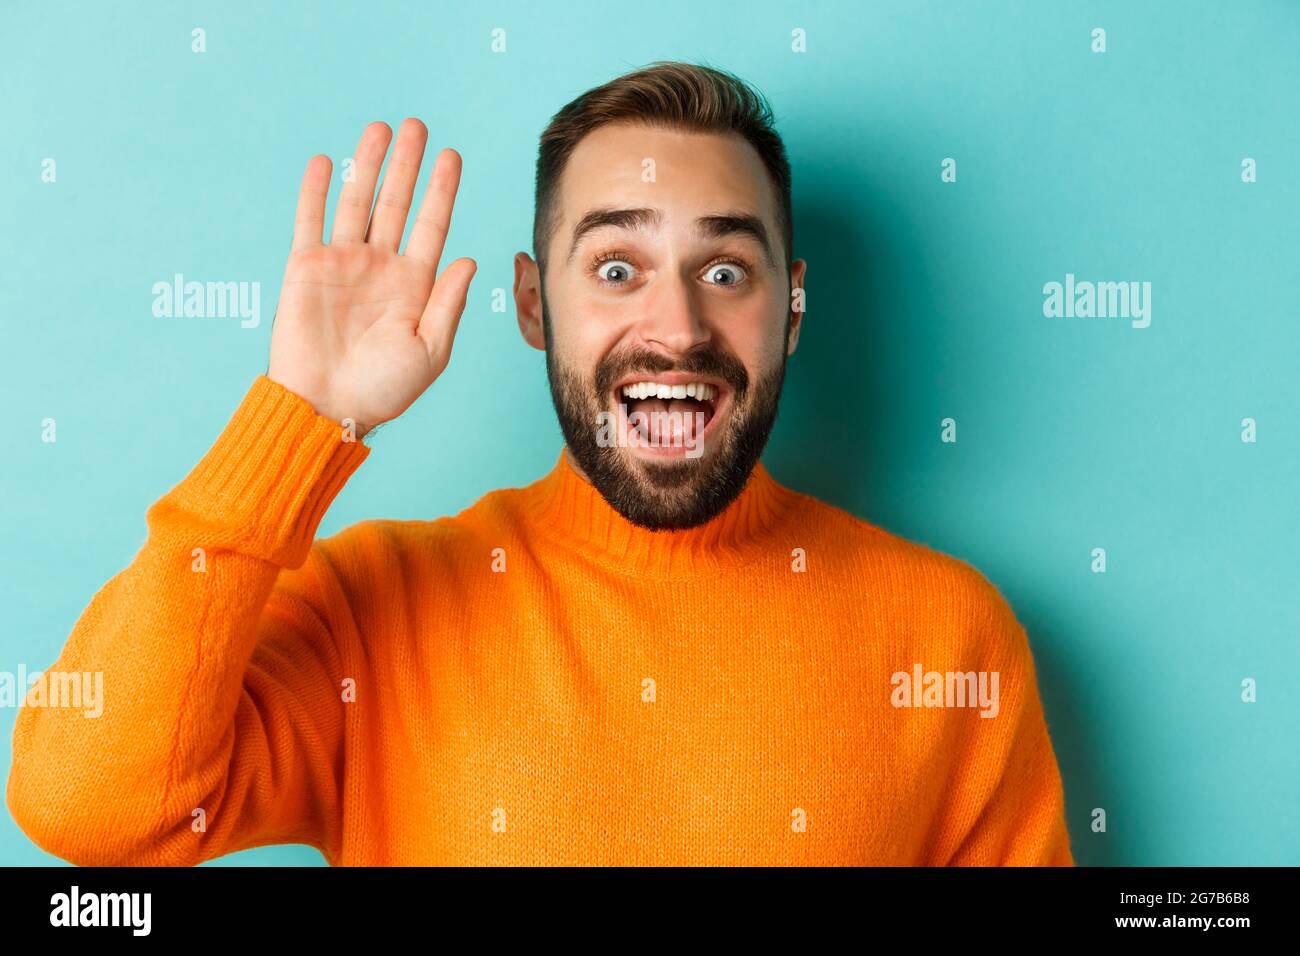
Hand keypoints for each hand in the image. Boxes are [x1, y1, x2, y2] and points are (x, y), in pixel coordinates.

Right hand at [267, 118, 475, 433]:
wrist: (328, 408)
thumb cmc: (383, 390)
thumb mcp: (429, 351)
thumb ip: (448, 304)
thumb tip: (468, 260)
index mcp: (414, 286)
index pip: (432, 226)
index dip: (442, 191)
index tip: (452, 156)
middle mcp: (380, 268)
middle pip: (397, 204)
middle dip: (408, 165)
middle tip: (418, 126)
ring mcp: (342, 265)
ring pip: (357, 202)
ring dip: (367, 165)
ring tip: (380, 129)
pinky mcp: (305, 269)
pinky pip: (311, 221)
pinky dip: (316, 192)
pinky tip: (326, 162)